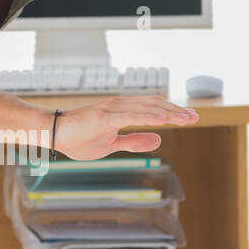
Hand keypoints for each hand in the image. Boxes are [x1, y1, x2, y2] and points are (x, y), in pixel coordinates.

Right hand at [53, 96, 198, 160]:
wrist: (53, 134)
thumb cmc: (77, 139)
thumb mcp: (112, 144)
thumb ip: (134, 141)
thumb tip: (158, 140)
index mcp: (122, 111)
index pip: (153, 108)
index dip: (172, 112)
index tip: (189, 118)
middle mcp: (120, 105)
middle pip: (155, 104)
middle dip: (176, 110)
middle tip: (195, 117)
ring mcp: (113, 109)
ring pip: (147, 108)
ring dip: (169, 112)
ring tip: (187, 118)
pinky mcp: (105, 117)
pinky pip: (132, 116)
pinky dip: (150, 117)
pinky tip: (165, 120)